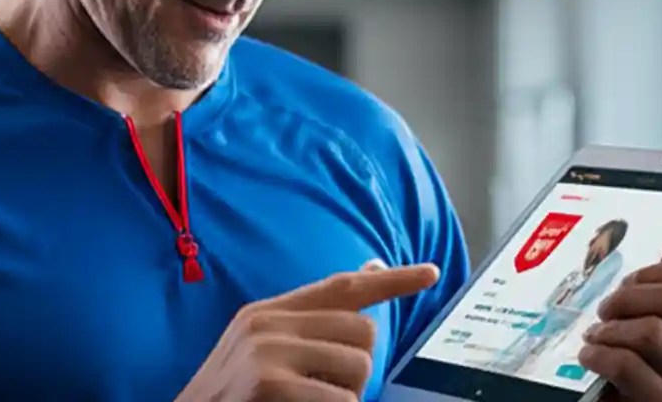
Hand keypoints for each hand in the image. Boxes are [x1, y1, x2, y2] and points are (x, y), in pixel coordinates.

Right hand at [176, 264, 440, 401]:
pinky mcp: (269, 383)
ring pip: (359, 367)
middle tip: (320, 395)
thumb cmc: (231, 401)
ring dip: (346, 398)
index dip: (391, 280)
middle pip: (362, 331)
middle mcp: (267, 324)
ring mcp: (267, 352)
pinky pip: (343, 401)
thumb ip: (309, 324)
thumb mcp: (262, 353)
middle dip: (358, 371)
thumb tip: (366, 284)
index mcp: (267, 314)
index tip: (431, 272)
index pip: (342, 287)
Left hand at [579, 256, 661, 401]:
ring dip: (609, 330)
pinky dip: (598, 355)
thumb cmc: (640, 366)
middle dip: (626, 298)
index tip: (628, 287)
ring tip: (595, 337)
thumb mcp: (660, 328)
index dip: (653, 272)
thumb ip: (654, 301)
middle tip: (605, 312)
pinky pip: (627, 364)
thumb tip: (626, 283)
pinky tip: (590, 357)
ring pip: (653, 331)